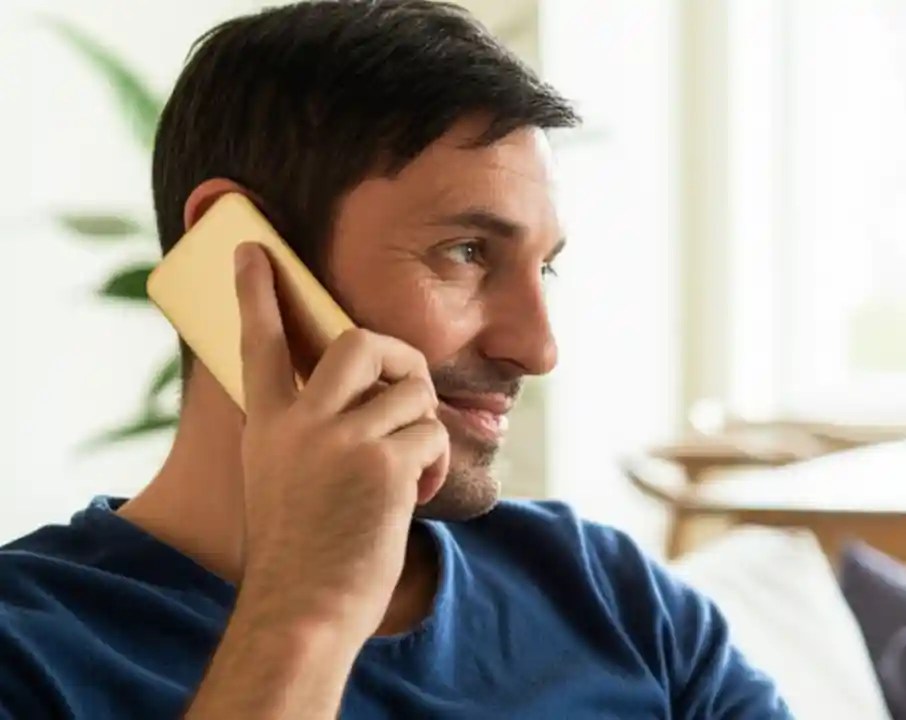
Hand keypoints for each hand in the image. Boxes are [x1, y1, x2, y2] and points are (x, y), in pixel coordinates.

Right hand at [231, 242, 448, 641]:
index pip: (259, 340)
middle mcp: (301, 423)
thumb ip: (302, 429)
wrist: (304, 608)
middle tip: (409, 389)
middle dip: (401, 356)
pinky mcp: (382, 467)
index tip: (255, 248)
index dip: (259, 291)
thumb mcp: (279, 476)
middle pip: (360, 341)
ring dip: (423, 426)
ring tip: (406, 469)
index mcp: (269, 423)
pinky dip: (432, 465)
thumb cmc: (302, 549)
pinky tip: (411, 496)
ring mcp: (341, 442)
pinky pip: (431, 434)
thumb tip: (349, 390)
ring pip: (413, 392)